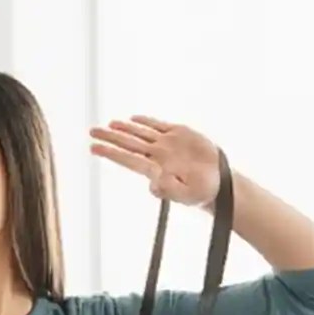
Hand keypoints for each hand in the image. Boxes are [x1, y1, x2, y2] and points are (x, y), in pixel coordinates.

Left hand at [89, 116, 221, 207]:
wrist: (221, 182)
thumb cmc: (201, 192)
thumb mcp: (187, 196)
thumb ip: (169, 190)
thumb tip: (153, 185)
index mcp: (156, 169)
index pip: (128, 159)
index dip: (110, 152)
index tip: (94, 147)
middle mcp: (157, 155)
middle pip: (129, 143)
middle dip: (110, 137)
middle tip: (92, 131)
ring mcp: (168, 144)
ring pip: (141, 133)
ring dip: (125, 128)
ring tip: (110, 123)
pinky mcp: (181, 134)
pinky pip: (159, 126)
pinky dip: (147, 121)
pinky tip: (134, 118)